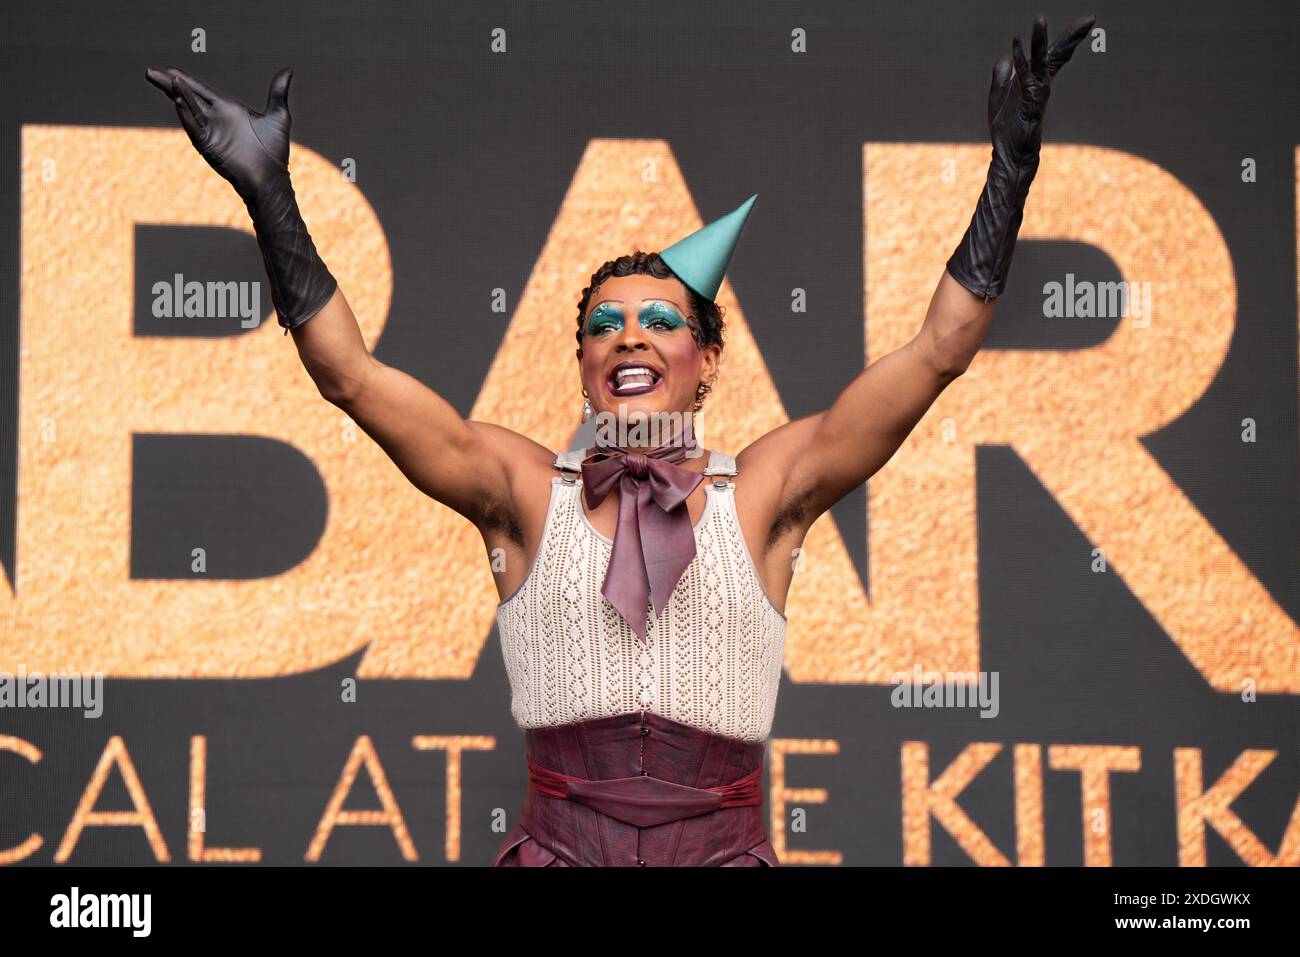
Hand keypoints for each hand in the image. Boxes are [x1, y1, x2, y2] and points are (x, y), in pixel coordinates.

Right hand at [145, 65, 294, 203]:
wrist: (271, 179)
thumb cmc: (274, 152)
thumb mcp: (278, 116)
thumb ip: (277, 93)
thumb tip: (288, 71)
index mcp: (228, 109)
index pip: (202, 90)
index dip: (185, 79)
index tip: (168, 69)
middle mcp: (216, 119)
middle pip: (188, 96)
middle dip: (170, 84)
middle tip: (151, 72)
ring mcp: (211, 133)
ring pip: (189, 109)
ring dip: (178, 94)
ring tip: (166, 80)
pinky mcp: (209, 146)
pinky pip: (194, 127)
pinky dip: (186, 114)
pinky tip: (179, 101)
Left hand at [988, 15, 1094, 164]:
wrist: (1011, 154)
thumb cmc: (1007, 129)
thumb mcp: (999, 96)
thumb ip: (1002, 75)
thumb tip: (1006, 58)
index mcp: (1036, 81)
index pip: (1054, 55)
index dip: (1068, 39)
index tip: (1087, 21)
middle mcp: (1041, 84)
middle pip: (1057, 55)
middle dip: (1072, 36)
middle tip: (1090, 18)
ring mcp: (1037, 94)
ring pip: (1041, 63)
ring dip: (1039, 41)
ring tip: (1040, 19)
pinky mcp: (1029, 103)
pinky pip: (1024, 78)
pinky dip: (1019, 61)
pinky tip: (1014, 46)